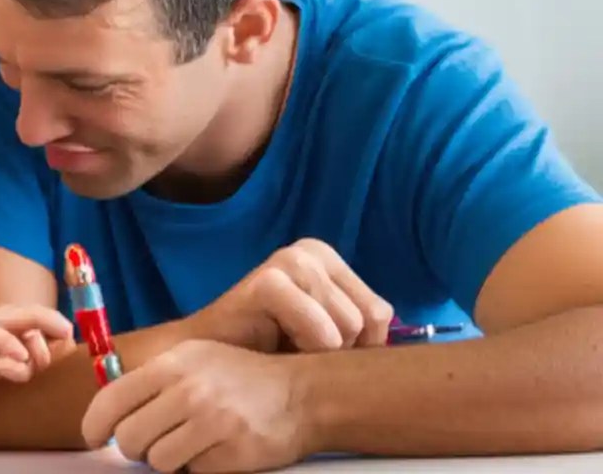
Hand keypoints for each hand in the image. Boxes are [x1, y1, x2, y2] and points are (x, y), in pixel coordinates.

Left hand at [82, 340, 314, 472]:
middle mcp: (188, 391)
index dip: (94, 425)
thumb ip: (152, 380)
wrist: (302, 393)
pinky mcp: (232, 454)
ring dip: (169, 459)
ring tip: (190, 443)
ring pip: (158, 461)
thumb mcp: (194, 359)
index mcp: (173, 364)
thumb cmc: (240, 377)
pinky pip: (193, 473)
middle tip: (152, 443)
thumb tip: (109, 412)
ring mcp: (212, 423)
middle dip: (136, 447)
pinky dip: (199, 467)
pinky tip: (216, 450)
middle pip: (129, 439)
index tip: (94, 436)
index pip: (111, 400)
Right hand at [187, 238, 393, 351]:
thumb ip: (364, 334)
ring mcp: (288, 260)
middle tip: (293, 349)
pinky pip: (321, 332)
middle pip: (367, 321)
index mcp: (328, 259)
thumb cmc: (266, 352)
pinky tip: (272, 345)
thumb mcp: (328, 336)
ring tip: (282, 347)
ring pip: (347, 329)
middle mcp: (310, 250)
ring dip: (316, 354)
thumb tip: (407, 355)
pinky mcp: (268, 281)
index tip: (314, 349)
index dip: (356, 347)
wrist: (204, 361)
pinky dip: (302, 351)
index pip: (381, 314)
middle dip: (336, 352)